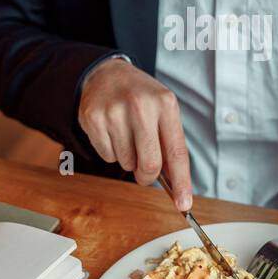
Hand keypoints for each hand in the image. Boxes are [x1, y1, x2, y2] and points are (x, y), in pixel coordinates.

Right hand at [78, 58, 192, 210]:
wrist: (107, 74)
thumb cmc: (141, 98)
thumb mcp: (163, 111)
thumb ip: (170, 145)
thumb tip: (176, 185)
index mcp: (165, 103)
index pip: (177, 152)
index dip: (181, 182)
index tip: (184, 204)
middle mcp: (141, 106)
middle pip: (149, 164)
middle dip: (148, 175)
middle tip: (144, 169)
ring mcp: (115, 112)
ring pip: (126, 163)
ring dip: (128, 159)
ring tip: (127, 135)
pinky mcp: (93, 118)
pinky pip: (107, 156)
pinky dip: (111, 152)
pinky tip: (112, 132)